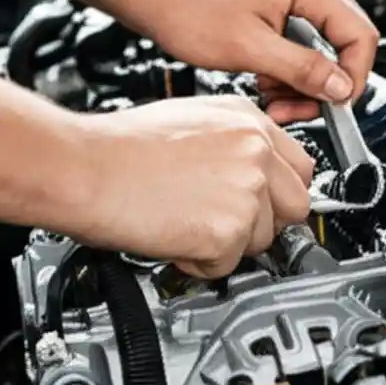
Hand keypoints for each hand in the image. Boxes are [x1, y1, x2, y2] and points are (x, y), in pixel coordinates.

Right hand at [76, 96, 313, 278]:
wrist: (85, 168)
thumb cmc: (119, 148)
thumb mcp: (191, 122)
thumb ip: (232, 145)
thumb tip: (251, 174)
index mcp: (247, 119)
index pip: (301, 166)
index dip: (280, 193)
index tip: (268, 205)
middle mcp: (255, 150)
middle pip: (296, 207)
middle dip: (265, 223)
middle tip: (226, 224)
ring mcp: (246, 190)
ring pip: (263, 241)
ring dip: (228, 244)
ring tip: (185, 224)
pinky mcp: (228, 230)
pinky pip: (228, 265)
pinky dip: (201, 263)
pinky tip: (174, 239)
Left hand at [130, 0, 379, 123]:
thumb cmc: (193, 10)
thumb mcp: (250, 48)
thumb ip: (301, 68)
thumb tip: (341, 88)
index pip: (360, 36)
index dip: (352, 76)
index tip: (334, 104)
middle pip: (345, 48)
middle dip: (323, 86)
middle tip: (294, 108)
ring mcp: (296, 5)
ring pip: (322, 58)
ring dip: (301, 86)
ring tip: (272, 98)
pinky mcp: (281, 19)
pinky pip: (301, 56)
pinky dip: (287, 78)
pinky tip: (264, 86)